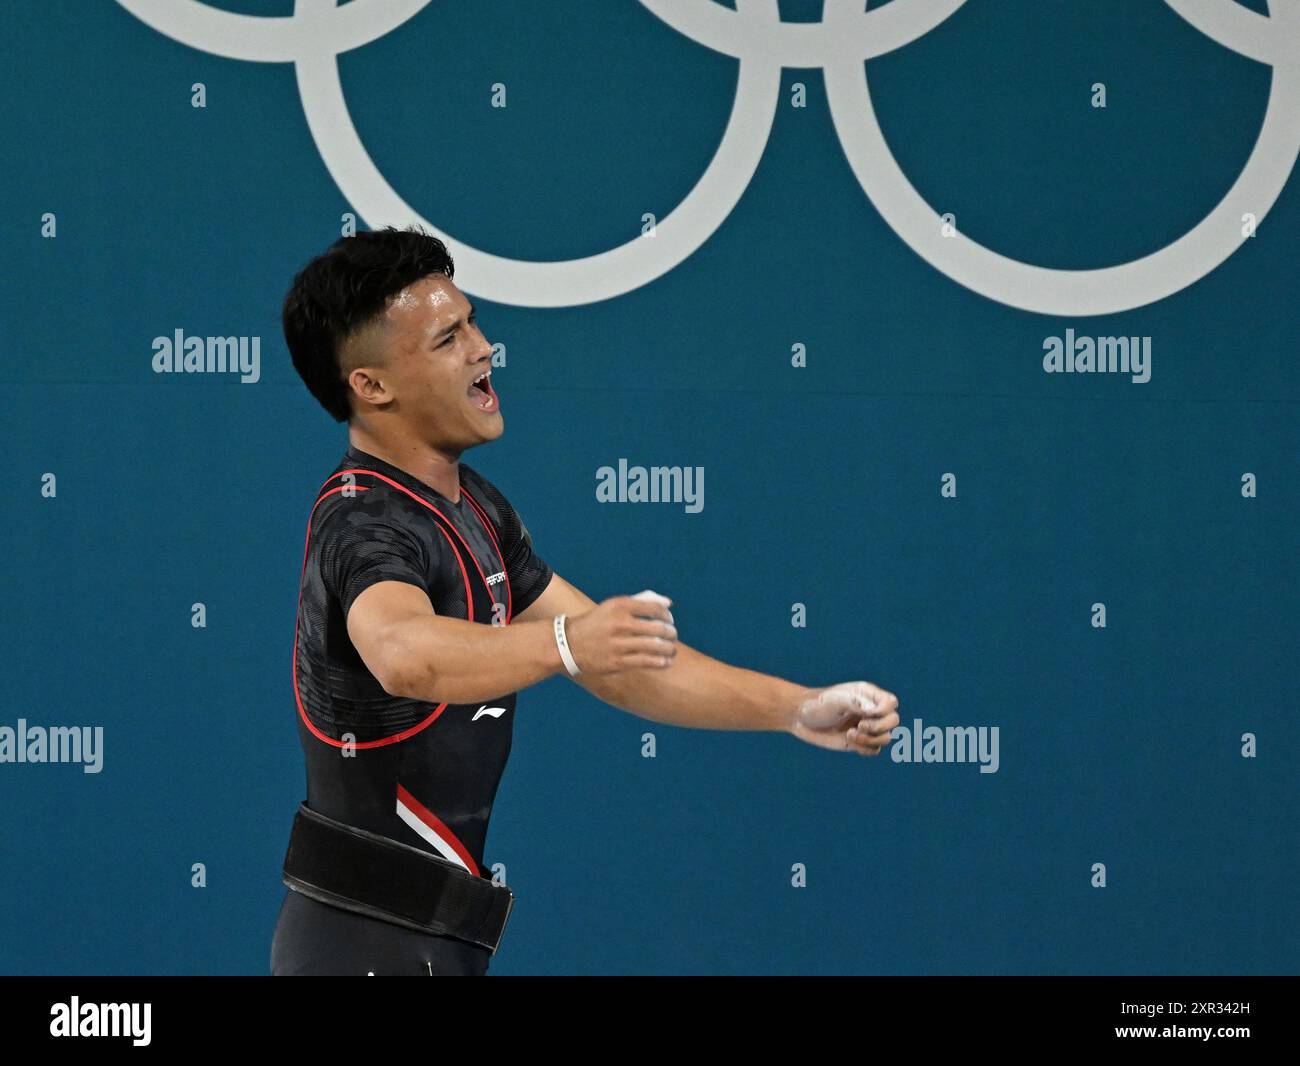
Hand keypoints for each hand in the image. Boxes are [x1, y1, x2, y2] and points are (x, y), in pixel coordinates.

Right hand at [563, 591, 677, 674]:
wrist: (568, 644)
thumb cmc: (597, 623)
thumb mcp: (614, 606)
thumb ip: (641, 602)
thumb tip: (668, 603)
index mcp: (620, 606)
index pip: (655, 608)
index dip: (667, 616)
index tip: (669, 621)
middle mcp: (620, 624)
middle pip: (658, 628)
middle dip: (671, 633)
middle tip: (672, 636)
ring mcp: (618, 644)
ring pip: (655, 647)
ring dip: (669, 649)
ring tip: (671, 650)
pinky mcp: (617, 662)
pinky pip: (646, 662)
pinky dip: (660, 662)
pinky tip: (665, 662)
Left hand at [789, 681, 899, 754]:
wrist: (800, 718)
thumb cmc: (817, 704)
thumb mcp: (834, 700)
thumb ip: (854, 703)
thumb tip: (874, 711)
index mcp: (867, 695)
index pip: (891, 702)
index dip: (885, 710)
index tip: (866, 715)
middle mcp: (870, 711)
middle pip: (893, 721)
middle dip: (879, 727)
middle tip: (859, 726)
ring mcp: (866, 727)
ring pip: (886, 737)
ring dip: (871, 740)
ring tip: (850, 735)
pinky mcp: (859, 741)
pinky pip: (874, 750)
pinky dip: (866, 749)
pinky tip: (849, 741)